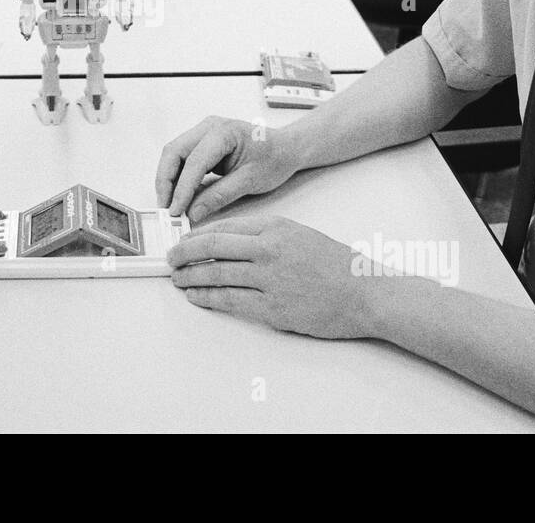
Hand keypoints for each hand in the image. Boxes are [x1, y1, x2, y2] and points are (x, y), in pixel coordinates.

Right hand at [156, 116, 298, 222]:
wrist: (285, 148)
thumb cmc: (274, 158)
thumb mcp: (249, 181)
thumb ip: (219, 196)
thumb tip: (193, 212)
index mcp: (223, 132)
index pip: (194, 162)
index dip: (182, 188)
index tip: (176, 210)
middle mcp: (209, 127)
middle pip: (173, 152)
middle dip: (165, 182)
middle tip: (165, 208)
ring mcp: (203, 132)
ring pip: (173, 155)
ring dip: (168, 180)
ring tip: (170, 205)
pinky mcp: (202, 142)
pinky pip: (182, 158)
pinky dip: (177, 177)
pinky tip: (179, 196)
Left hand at [168, 215, 385, 339]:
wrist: (364, 293)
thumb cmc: (335, 265)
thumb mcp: (298, 233)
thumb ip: (263, 234)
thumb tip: (226, 241)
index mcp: (275, 226)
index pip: (224, 226)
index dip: (197, 234)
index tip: (183, 239)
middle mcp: (269, 249)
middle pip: (213, 247)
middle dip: (184, 253)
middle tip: (171, 258)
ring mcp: (269, 279)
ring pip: (216, 274)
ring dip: (190, 276)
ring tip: (177, 278)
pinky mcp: (271, 308)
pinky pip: (229, 301)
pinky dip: (206, 298)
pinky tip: (195, 296)